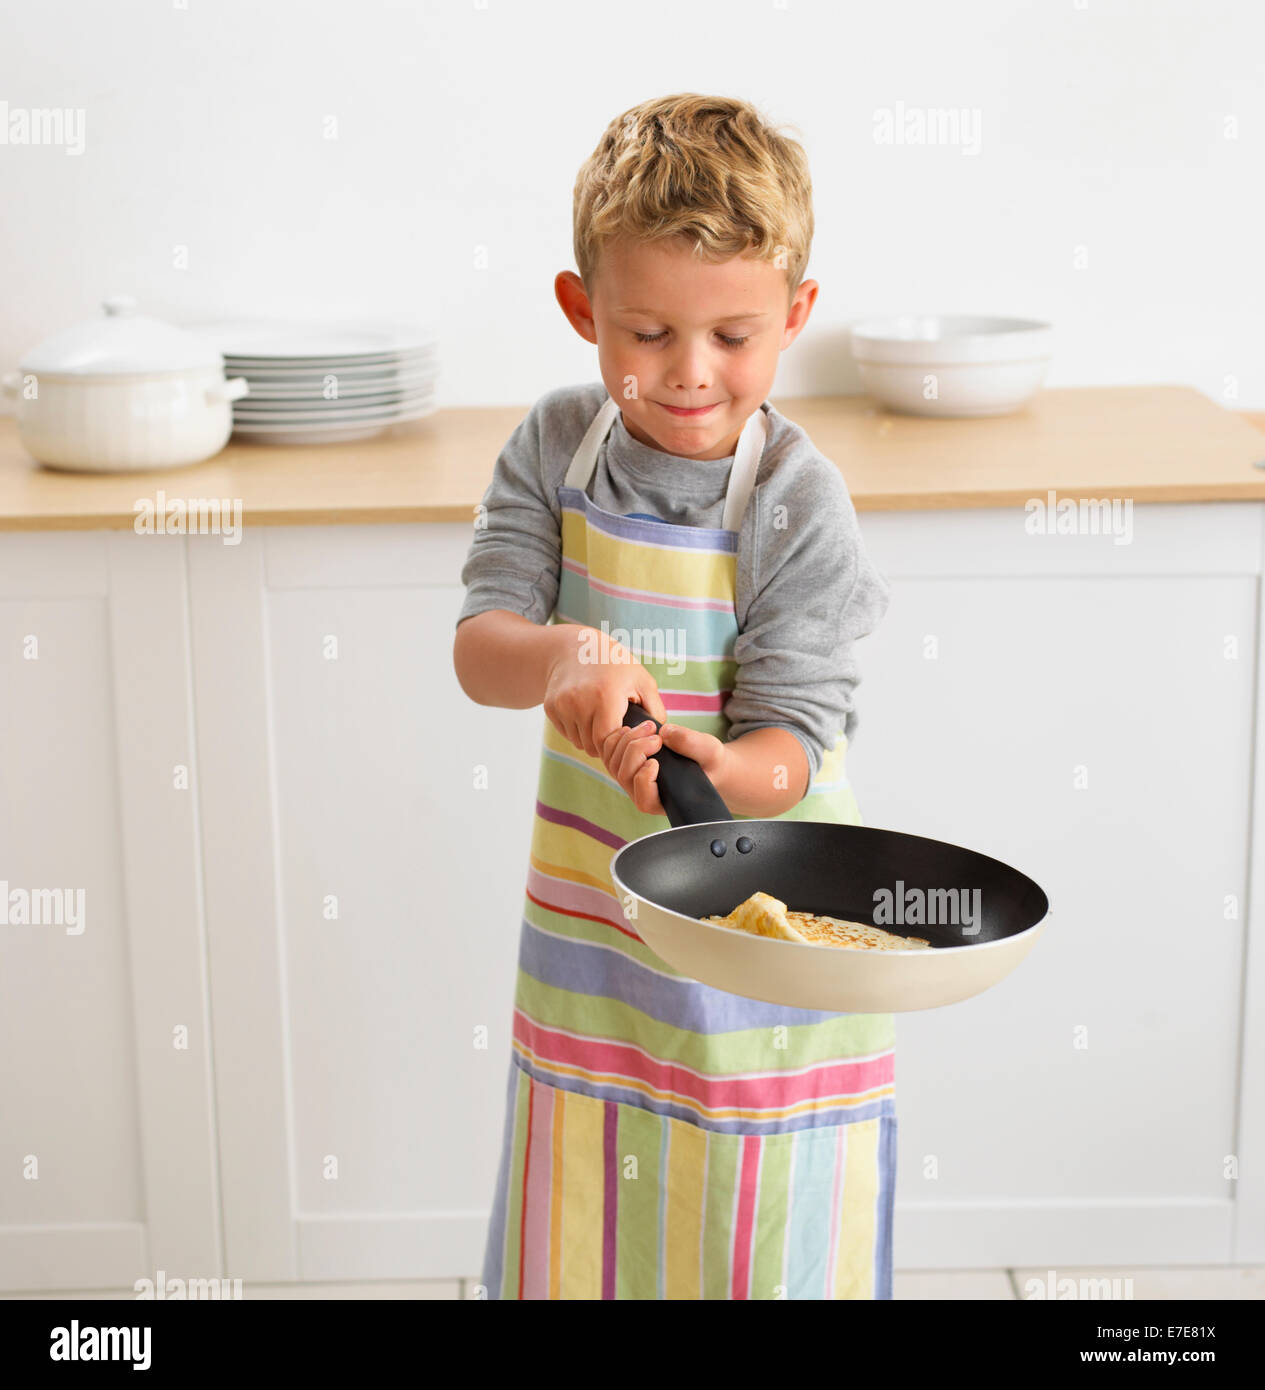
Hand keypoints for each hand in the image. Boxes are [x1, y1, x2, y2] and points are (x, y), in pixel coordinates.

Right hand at [542, 624, 667, 756]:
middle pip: (593, 746)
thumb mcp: (642, 680)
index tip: (627, 733)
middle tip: (616, 730)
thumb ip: (656, 710)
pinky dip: (577, 731)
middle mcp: (579, 702)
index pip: (608, 742)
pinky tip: (586, 714)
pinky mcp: (550, 707)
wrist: (577, 646)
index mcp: (605, 697)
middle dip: (606, 744)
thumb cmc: (615, 664)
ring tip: (601, 720)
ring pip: (578, 742)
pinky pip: (566, 734)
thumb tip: (658, 738)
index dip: (619, 744)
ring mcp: (561, 705)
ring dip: (591, 738)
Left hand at [600, 719, 728, 815]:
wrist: (703, 758)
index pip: (644, 800)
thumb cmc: (708, 761)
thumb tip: (665, 733)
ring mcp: (631, 779)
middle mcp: (643, 794)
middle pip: (625, 776)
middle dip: (636, 751)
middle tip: (655, 734)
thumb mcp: (709, 751)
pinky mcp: (625, 763)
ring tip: (649, 726)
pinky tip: (634, 727)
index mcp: (664, 801)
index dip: (644, 781)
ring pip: (613, 763)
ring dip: (627, 740)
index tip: (656, 762)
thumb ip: (692, 744)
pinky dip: (617, 736)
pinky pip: (608, 751)